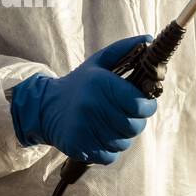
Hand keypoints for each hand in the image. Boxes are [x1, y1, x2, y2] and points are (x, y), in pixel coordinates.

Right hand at [9, 35, 156, 164]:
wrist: (46, 108)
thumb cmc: (80, 84)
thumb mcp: (99, 62)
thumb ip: (125, 50)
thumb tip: (149, 40)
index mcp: (100, 83)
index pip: (140, 104)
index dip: (147, 105)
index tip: (143, 103)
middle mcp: (92, 106)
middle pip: (134, 126)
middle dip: (135, 121)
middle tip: (125, 113)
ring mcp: (84, 129)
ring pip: (123, 143)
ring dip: (121, 135)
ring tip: (109, 123)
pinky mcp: (79, 147)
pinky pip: (110, 155)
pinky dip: (109, 148)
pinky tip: (99, 135)